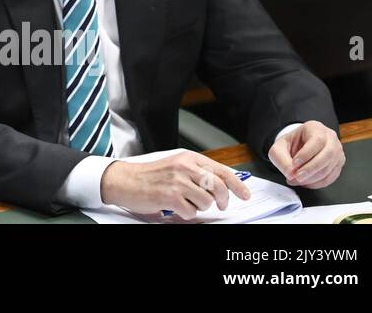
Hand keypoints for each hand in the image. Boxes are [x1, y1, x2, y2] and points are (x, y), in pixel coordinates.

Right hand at [100, 151, 250, 220]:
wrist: (125, 180)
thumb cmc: (150, 175)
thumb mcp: (176, 166)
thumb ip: (197, 172)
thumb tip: (222, 186)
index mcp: (188, 158)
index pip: (222, 171)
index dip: (237, 185)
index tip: (245, 194)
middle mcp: (184, 167)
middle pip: (219, 187)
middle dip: (222, 200)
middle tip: (220, 205)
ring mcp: (178, 181)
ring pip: (206, 202)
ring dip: (199, 206)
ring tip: (185, 201)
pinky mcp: (170, 196)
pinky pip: (192, 212)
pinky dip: (185, 213)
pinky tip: (174, 206)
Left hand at [269, 121, 344, 188]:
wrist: (297, 148)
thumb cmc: (290, 145)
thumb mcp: (278, 148)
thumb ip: (282, 159)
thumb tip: (290, 173)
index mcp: (315, 128)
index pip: (317, 140)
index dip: (306, 154)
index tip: (294, 164)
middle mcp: (330, 138)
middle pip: (327, 154)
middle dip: (311, 169)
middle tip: (297, 176)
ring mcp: (337, 152)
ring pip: (330, 167)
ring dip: (313, 178)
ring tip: (297, 180)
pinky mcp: (338, 165)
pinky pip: (331, 177)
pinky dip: (318, 183)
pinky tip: (306, 183)